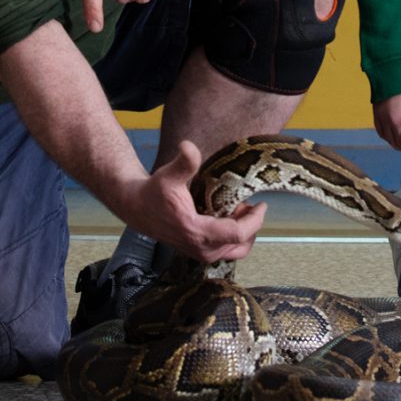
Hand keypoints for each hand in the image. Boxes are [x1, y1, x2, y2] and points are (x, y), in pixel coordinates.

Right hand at [114, 139, 266, 263]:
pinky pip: (227, 251)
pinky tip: (229, 217)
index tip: (263, 203)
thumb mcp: (168, 175)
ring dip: (244, 232)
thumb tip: (188, 146)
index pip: (237, 234)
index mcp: (196, 232)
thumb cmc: (155, 191)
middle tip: (249, 203)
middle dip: (251, 225)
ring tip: (240, 210)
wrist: (138, 209)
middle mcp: (200, 249)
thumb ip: (183, 162)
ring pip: (236, 251)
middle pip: (241, 245)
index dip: (255, 220)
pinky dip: (234, 238)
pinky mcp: (199, 253)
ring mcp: (200, 254)